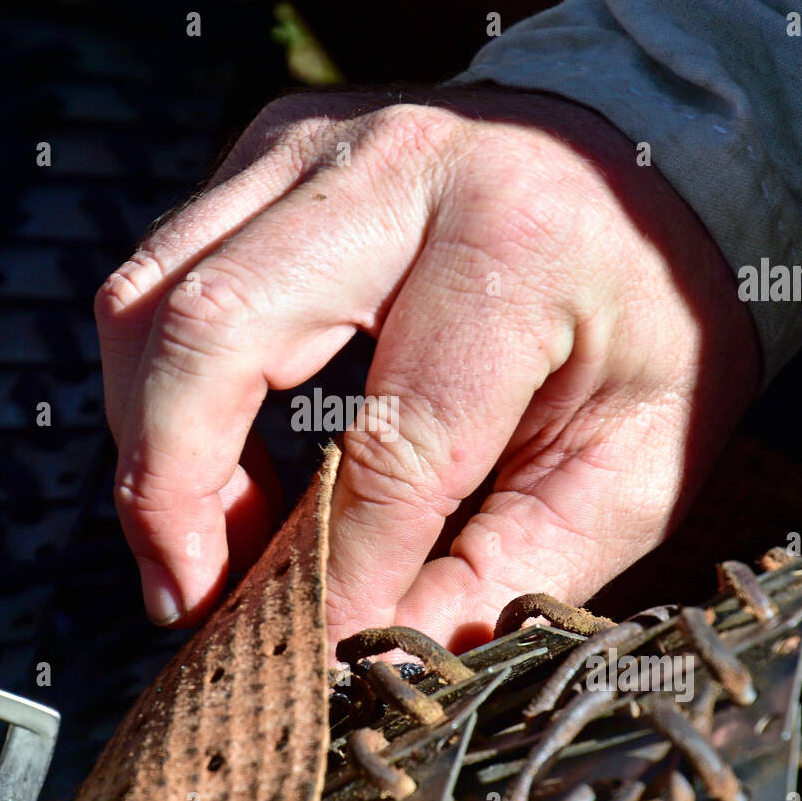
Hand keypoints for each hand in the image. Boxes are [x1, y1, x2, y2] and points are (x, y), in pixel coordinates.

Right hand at [94, 86, 760, 651]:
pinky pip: (163, 273)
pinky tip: (221, 458)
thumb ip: (511, 571)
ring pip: (150, 296)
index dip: (336, 573)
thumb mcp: (633, 463)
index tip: (309, 654)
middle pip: (210, 335)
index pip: (390, 446)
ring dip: (151, 441)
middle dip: (168, 491)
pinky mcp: (267, 151)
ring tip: (203, 539)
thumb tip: (377, 657)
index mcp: (515, 247)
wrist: (645, 158)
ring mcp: (313, 143)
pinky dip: (164, 384)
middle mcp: (397, 169)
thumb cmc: (651, 320)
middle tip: (188, 599)